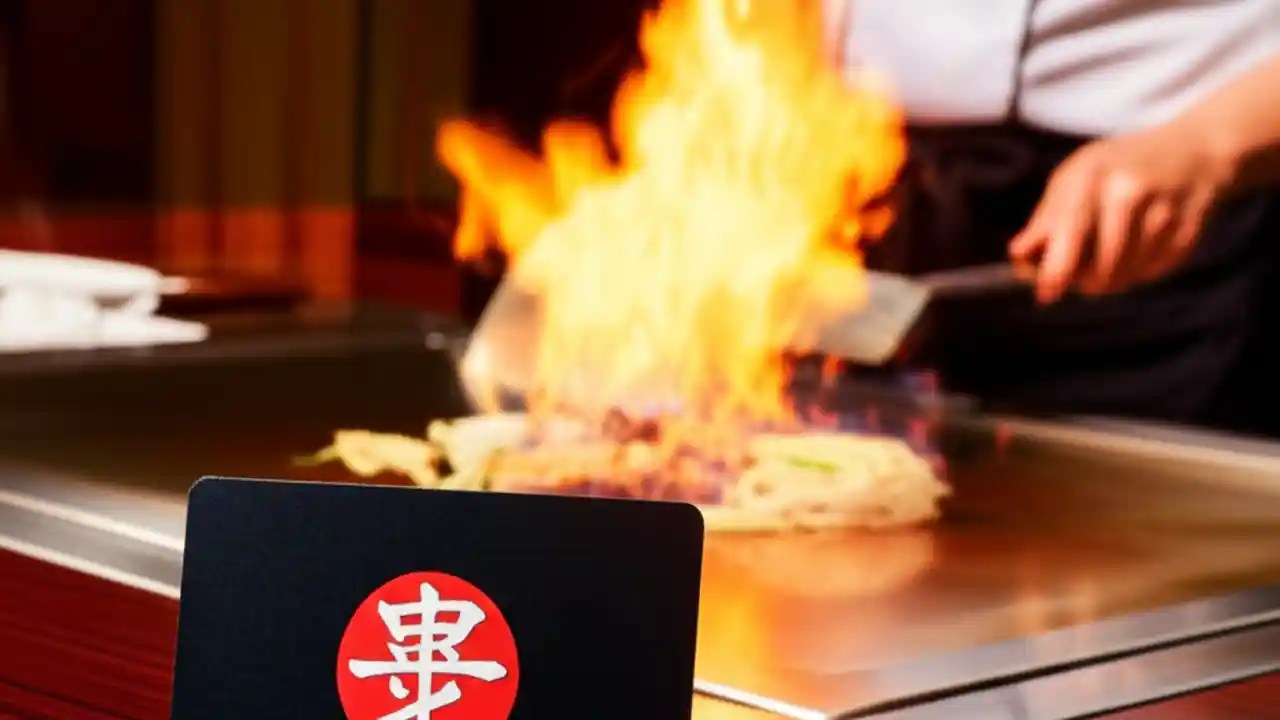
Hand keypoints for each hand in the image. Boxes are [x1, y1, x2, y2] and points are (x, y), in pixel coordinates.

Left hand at [1009, 121, 1235, 303]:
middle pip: (1100, 267)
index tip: (1045, 294)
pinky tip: (1140, 248)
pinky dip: (1138, 272)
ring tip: (1109, 257)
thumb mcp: (1076, 177)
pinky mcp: (1188, 233)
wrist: (1196, 148)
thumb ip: (1046, 219)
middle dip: (1084, 282)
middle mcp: (1128, 193)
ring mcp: (1163, 212)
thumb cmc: (1118, 167)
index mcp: (1092, 176)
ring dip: (1111, 279)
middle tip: (1078, 277)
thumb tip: (1019, 257)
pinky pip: (1151, 274)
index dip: (1056, 271)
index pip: (1069, 232)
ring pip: (1125, 276)